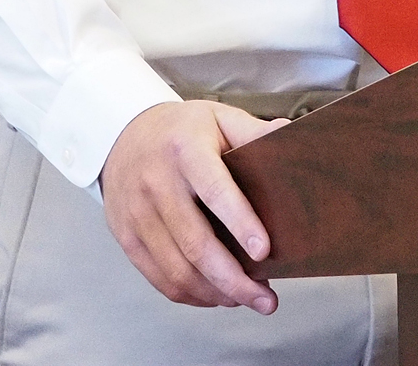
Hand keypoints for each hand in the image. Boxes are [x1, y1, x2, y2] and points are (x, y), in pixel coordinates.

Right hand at [100, 100, 287, 310]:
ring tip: (246, 299)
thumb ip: (254, 131)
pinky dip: (191, 295)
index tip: (264, 252)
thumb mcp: (218, 118)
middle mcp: (156, 183)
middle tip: (267, 300)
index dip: (240, 222)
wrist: (124, 136)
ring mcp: (137, 213)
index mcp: (185, 149)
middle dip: (234, 279)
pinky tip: (216, 296)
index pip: (214, 190)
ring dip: (216, 294)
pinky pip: (160, 278)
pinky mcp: (127, 237)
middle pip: (195, 243)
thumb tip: (292, 137)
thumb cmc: (182, 131)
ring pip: (178, 269)